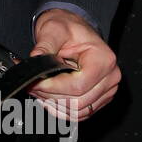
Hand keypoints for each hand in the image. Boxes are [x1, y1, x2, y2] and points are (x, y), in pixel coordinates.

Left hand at [27, 7, 120, 122]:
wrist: (74, 29)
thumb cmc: (68, 28)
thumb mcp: (54, 30)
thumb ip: (45, 45)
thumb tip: (34, 60)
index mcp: (103, 59)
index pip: (78, 85)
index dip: (53, 88)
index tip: (34, 83)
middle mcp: (110, 77)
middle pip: (78, 101)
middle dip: (50, 97)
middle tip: (31, 86)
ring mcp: (106, 90)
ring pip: (78, 111)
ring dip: (54, 105)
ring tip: (37, 91)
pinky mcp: (99, 98)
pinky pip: (80, 113)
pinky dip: (61, 110)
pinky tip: (47, 99)